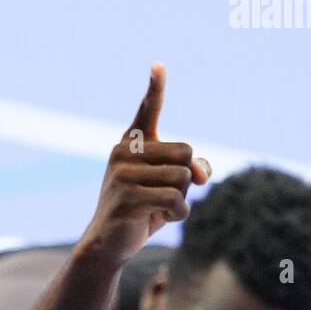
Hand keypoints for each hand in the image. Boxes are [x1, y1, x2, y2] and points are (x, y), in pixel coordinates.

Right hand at [76, 63, 210, 268]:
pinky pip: (175, 199)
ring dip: (183, 199)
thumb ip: (189, 170)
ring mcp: (123, 173)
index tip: (158, 65)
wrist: (108, 245)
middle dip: (186, 179)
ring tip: (161, 209)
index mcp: (132, 143)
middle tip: (165, 196)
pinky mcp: (128, 196)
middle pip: (185, 152)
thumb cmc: (141, 211)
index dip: (156, 87)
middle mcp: (124, 152)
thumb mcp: (169, 187)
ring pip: (183, 177)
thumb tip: (202, 174)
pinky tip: (162, 219)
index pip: (148, 109)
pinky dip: (178, 213)